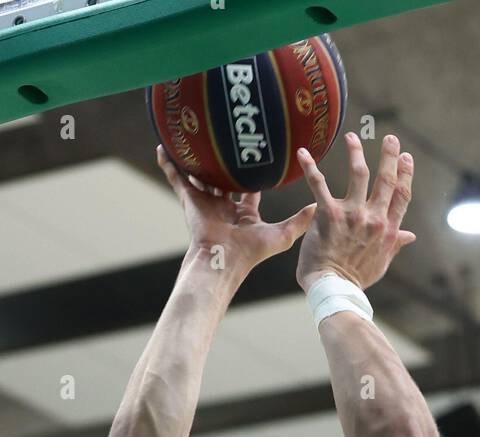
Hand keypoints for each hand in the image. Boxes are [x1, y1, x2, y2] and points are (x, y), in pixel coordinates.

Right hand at [156, 146, 316, 274]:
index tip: (258, 152)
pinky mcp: (189, 199)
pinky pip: (176, 177)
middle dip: (226, 160)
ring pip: (200, 174)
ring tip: (192, 134)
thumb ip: (300, 221)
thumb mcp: (282, 235)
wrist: (224, 259)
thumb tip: (318, 206)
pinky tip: (162, 145)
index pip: (250, 187)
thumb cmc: (252, 253)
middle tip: (229, 135)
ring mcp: (205, 201)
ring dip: (196, 157)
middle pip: (225, 178)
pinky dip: (168, 163)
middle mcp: (224, 205)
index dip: (254, 171)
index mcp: (244, 212)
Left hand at [296, 132, 416, 291]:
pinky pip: (319, 184)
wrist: (333, 289)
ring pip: (359, 174)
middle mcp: (373, 219)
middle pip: (386, 180)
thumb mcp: (381, 262)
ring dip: (356, 152)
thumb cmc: (355, 279)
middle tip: (390, 138)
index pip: (401, 196)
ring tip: (352, 137)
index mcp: (387, 230)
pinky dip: (310, 166)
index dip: (405, 175)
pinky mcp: (329, 214)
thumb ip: (395, 244)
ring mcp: (352, 215)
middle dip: (389, 156)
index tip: (405, 158)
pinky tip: (303, 152)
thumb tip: (410, 235)